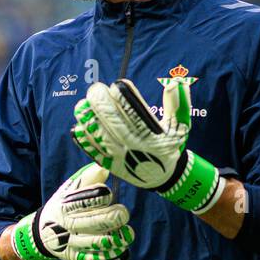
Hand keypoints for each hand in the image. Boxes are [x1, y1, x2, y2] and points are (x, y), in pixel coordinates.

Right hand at [10, 163, 133, 259]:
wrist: (43, 233)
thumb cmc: (63, 205)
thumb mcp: (69, 189)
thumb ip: (88, 178)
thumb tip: (106, 166)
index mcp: (65, 206)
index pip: (85, 200)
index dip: (100, 196)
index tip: (107, 193)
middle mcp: (67, 225)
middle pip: (93, 222)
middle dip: (112, 217)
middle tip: (123, 213)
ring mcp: (72, 243)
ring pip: (97, 243)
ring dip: (116, 238)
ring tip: (128, 233)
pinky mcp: (79, 258)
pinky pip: (99, 258)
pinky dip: (113, 254)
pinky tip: (122, 247)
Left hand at [72, 77, 224, 213]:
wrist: (162, 178)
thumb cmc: (170, 147)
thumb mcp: (181, 127)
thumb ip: (179, 104)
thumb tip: (176, 82)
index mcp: (152, 135)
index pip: (136, 112)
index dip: (125, 97)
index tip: (118, 84)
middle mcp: (135, 145)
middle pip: (114, 122)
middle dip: (102, 104)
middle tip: (95, 89)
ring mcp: (121, 156)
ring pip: (102, 136)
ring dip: (89, 120)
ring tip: (81, 105)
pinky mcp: (111, 165)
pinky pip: (95, 152)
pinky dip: (85, 141)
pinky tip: (78, 127)